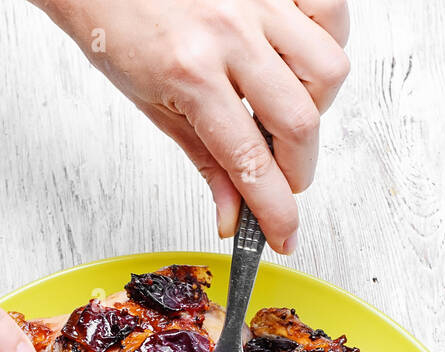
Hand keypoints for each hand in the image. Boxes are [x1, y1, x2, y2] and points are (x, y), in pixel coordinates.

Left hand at [35, 0, 349, 253]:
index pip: (250, 161)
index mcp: (189, 73)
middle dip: (298, 169)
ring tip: (285, 108)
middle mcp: (228, 32)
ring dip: (316, 105)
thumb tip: (232, 216)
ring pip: (328, 67)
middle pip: (300, 121)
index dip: (275, 211)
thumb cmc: (115, 25)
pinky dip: (326, 40)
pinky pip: (329, 9)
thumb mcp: (152, 105)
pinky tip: (296, 57)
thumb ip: (205, 160)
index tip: (285, 236)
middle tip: (281, 177)